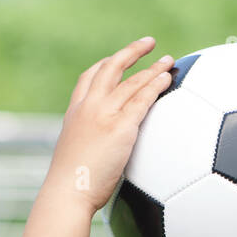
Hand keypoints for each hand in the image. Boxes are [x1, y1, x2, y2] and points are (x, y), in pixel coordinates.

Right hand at [45, 36, 173, 212]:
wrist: (67, 193)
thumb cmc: (70, 187)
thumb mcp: (73, 158)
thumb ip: (87, 149)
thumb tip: (98, 160)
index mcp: (75, 112)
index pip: (89, 78)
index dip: (104, 64)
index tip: (116, 59)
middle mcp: (89, 107)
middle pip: (111, 68)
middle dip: (131, 52)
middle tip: (148, 44)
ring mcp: (104, 114)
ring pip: (132, 82)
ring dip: (153, 68)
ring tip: (169, 61)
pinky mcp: (121, 127)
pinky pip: (142, 99)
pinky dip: (156, 85)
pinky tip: (167, 78)